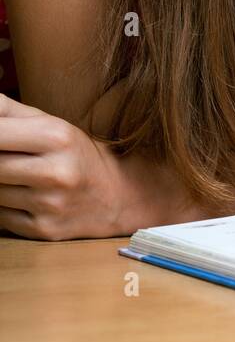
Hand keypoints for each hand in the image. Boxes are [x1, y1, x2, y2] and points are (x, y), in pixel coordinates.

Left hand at [0, 93, 125, 239]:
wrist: (115, 196)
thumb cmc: (74, 153)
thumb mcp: (51, 123)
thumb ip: (8, 111)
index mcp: (58, 137)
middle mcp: (56, 171)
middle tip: (9, 157)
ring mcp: (50, 204)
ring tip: (19, 176)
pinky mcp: (43, 229)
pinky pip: (1, 217)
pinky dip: (4, 207)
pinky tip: (23, 197)